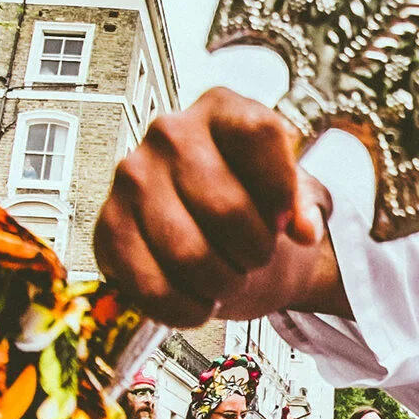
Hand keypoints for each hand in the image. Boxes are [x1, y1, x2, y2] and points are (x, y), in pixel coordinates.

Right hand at [95, 88, 333, 325]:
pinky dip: (187, 308)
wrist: (213, 228)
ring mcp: (132, 179)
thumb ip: (308, 205)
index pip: (259, 133)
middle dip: (255, 252)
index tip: (285, 217)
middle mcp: (170, 134)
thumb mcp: (293, 193)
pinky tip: (201, 299)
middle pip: (226, 209)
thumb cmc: (253, 202)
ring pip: (188, 255)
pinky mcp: (109, 227)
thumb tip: (304, 228)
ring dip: (222, 283)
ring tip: (229, 277)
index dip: (281, 188)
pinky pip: (152, 286)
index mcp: (222, 110)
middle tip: (256, 257)